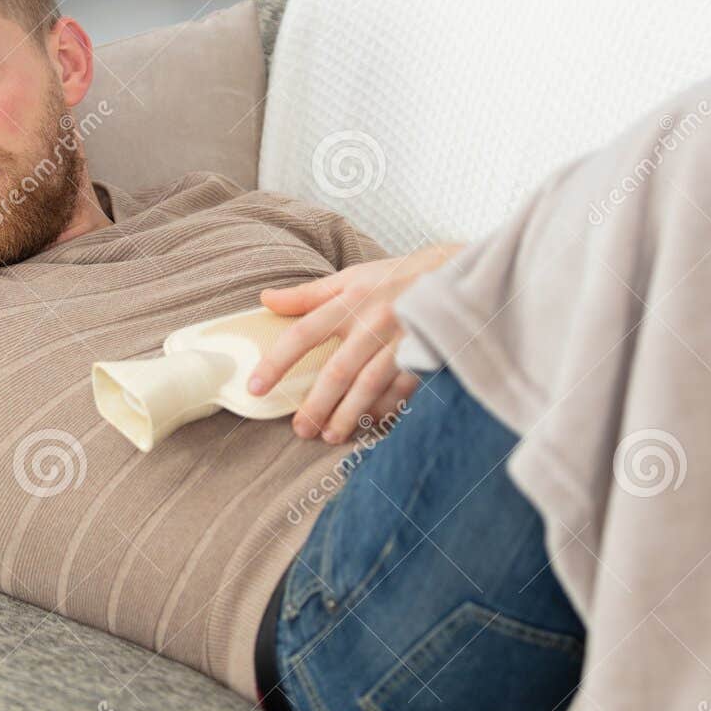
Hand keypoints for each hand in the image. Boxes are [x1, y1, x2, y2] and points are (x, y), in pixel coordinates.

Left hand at [249, 243, 461, 442]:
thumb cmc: (395, 278)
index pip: (304, 334)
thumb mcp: (351, 277)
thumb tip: (266, 299)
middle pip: (338, 371)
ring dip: (348, 415)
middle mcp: (372, 323)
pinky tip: (370, 426)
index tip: (256, 387)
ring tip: (330, 435)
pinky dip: (385, 410)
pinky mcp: (424, 356)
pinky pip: (401, 391)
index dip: (277, 362)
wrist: (454, 274)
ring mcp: (400, 342)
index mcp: (349, 301)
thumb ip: (307, 294)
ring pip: (369, 386)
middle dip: (317, 404)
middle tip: (300, 430)